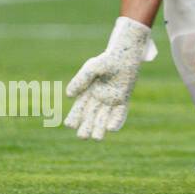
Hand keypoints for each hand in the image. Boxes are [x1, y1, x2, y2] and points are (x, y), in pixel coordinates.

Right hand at [64, 17, 152, 139]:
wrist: (126, 55)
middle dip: (86, 127)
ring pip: (104, 117)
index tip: (71, 125)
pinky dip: (117, 120)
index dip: (74, 117)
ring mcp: (111, 100)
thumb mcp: (92, 68)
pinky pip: (120, 113)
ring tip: (97, 138)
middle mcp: (98, 98)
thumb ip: (81, 79)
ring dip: (100, 127)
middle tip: (83, 137)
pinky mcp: (123, 99)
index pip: (79, 108)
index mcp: (87, 92)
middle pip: (90, 116)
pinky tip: (112, 129)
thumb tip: (69, 95)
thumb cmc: (107, 60)